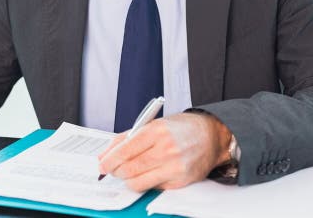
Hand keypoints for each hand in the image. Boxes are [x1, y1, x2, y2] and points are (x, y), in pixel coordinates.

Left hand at [97, 112, 230, 190]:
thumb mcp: (152, 124)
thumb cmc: (180, 129)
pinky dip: (146, 182)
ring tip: (129, 172)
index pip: (124, 151)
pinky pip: (153, 187)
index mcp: (157, 131)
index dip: (109, 160)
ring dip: (128, 180)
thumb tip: (104, 156)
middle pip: (129, 169)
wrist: (210, 135)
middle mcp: (166, 149)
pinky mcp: (180, 181)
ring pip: (138, 183)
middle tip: (113, 170)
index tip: (102, 165)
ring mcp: (174, 167)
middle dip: (116, 171)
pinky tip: (150, 172)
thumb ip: (126, 138)